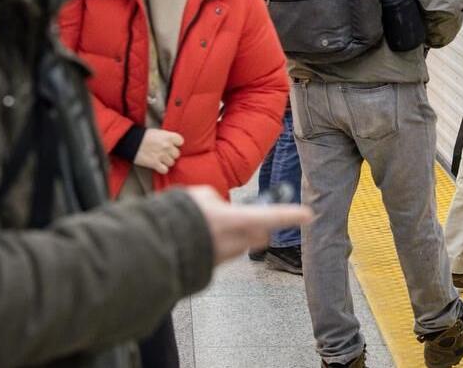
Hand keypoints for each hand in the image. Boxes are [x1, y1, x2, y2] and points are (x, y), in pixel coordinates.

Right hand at [135, 129, 183, 173]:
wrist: (129, 141)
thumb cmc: (143, 136)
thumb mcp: (158, 132)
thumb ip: (167, 137)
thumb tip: (174, 144)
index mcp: (168, 136)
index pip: (180, 141)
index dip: (176, 144)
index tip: (171, 144)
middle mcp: (166, 146)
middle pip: (177, 154)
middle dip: (171, 154)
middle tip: (164, 153)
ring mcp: (161, 155)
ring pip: (172, 163)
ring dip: (166, 162)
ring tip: (160, 159)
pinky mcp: (154, 164)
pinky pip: (165, 170)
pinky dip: (162, 169)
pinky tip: (158, 166)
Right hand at [185, 187, 312, 264]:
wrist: (154, 247)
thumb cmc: (177, 217)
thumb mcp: (200, 196)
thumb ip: (216, 200)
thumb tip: (218, 207)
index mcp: (236, 220)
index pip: (272, 217)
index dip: (291, 215)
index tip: (309, 214)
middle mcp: (235, 241)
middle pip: (259, 234)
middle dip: (257, 226)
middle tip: (241, 216)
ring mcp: (224, 256)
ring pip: (239, 243)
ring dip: (232, 234)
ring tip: (205, 225)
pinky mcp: (212, 266)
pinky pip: (222, 252)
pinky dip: (216, 243)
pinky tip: (198, 236)